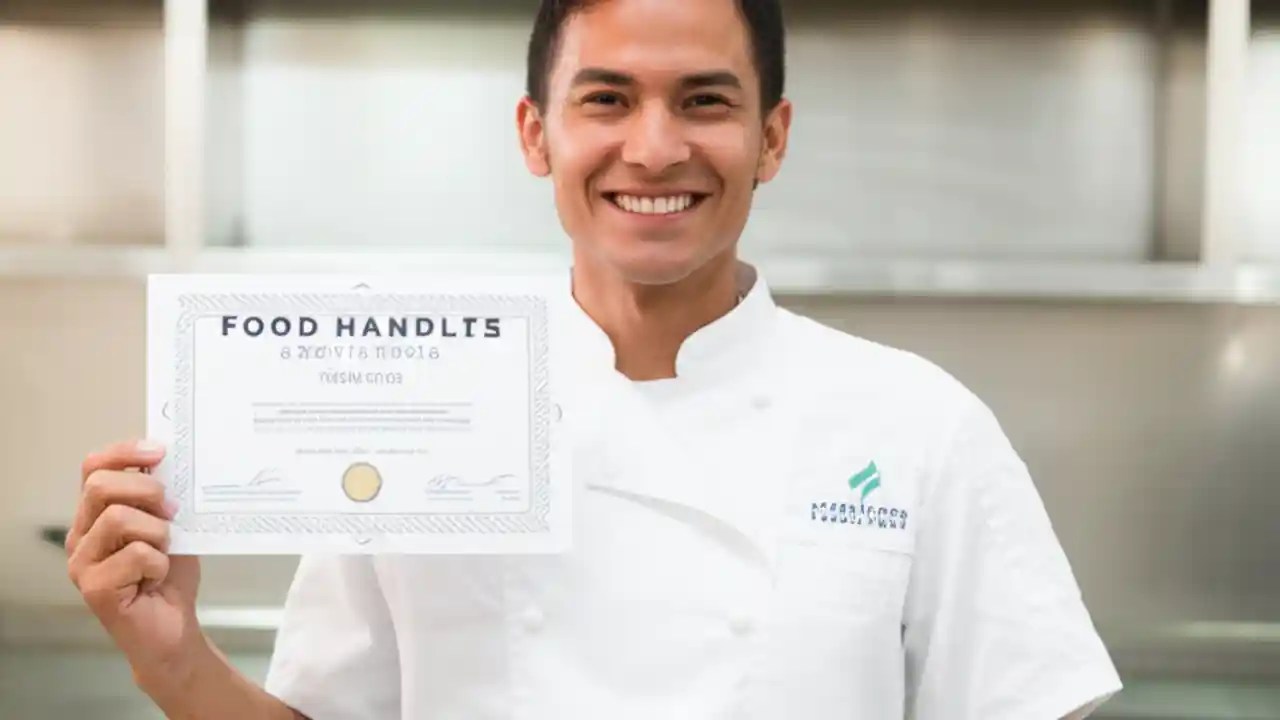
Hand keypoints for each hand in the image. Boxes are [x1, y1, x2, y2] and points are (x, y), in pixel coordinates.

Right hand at [66, 439, 204, 693]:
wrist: (173, 628)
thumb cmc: (168, 576)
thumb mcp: (169, 525)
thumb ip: (160, 498)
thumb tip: (167, 461)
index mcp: (95, 515)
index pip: (93, 467)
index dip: (123, 452)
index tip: (159, 451)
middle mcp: (80, 535)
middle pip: (101, 486)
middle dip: (145, 489)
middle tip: (171, 510)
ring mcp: (82, 562)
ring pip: (119, 518)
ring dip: (157, 531)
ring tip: (164, 551)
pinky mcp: (94, 587)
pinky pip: (136, 554)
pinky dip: (159, 562)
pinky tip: (157, 577)